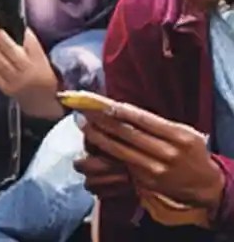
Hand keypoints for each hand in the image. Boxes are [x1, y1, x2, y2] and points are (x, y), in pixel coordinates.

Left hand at [0, 20, 62, 118]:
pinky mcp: (5, 89)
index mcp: (35, 63)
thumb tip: (21, 28)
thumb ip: (31, 44)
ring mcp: (13, 82)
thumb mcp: (42, 58)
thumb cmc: (43, 73)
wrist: (42, 101)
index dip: (7, 38)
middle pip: (5, 54)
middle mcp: (23, 73)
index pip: (20, 49)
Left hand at [82, 102, 225, 211]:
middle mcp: (167, 153)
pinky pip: (121, 163)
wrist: (203, 184)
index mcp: (179, 136)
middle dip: (102, 120)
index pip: (142, 119)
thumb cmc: (190, 151)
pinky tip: (94, 143)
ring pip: (120, 150)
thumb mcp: (184, 132)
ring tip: (83, 124)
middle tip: (84, 110)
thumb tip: (121, 109)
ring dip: (98, 136)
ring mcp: (155, 169)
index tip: (99, 103)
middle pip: (127, 133)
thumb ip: (158, 123)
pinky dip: (105, 152)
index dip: (118, 111)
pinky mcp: (146, 181)